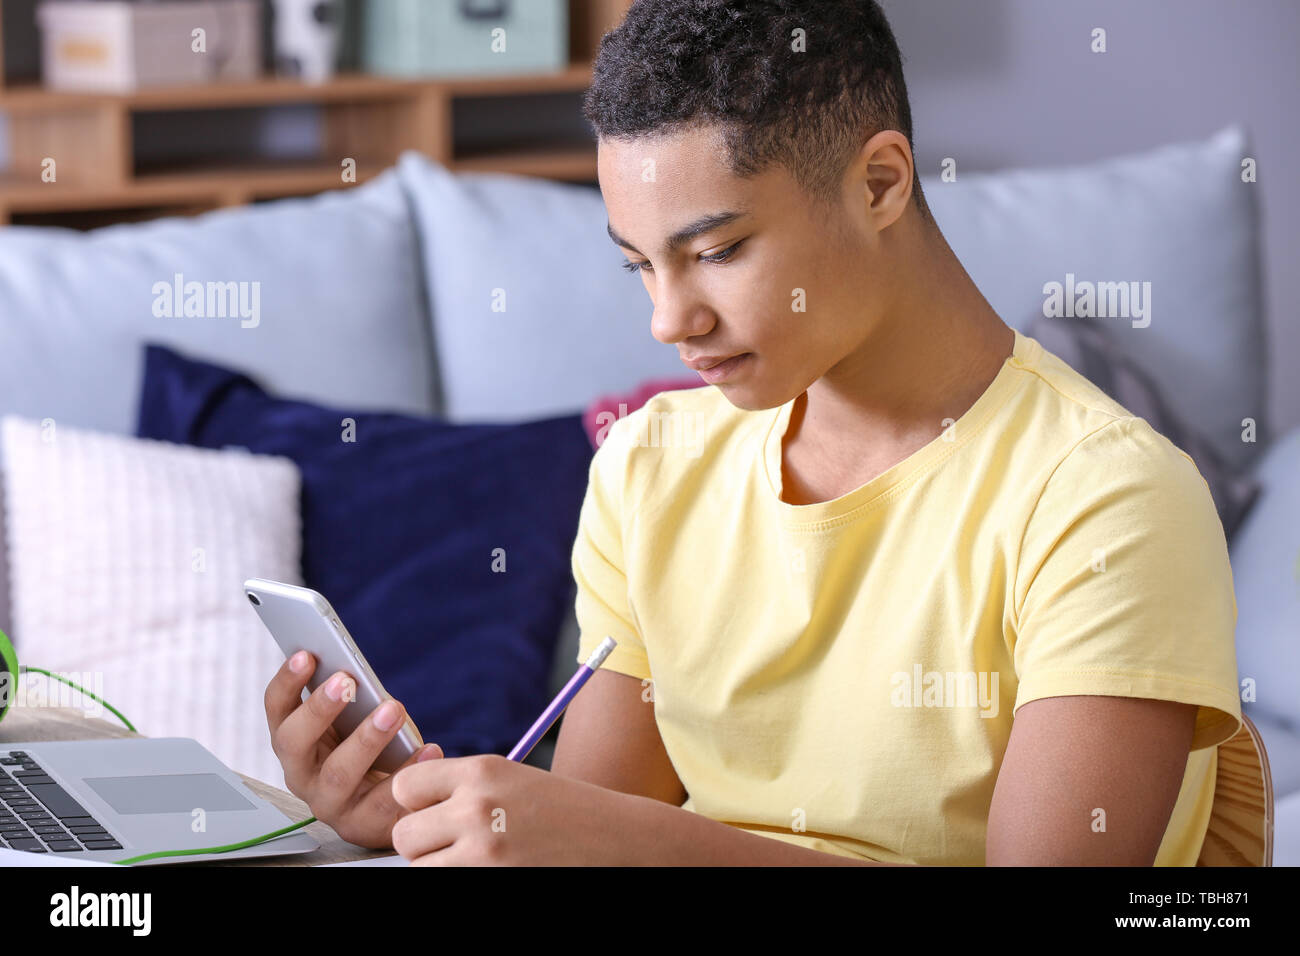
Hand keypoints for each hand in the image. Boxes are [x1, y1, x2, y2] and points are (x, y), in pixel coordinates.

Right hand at [264, 649, 441, 848]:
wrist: (395, 804)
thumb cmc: (374, 751)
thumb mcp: (358, 721)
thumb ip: (351, 699)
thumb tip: (352, 668)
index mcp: (294, 741)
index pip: (277, 710)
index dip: (287, 682)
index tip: (306, 653)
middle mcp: (301, 774)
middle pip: (294, 742)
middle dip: (318, 709)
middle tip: (346, 680)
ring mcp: (328, 804)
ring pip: (338, 773)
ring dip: (365, 738)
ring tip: (393, 709)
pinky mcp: (361, 827)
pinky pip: (383, 800)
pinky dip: (409, 770)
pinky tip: (430, 748)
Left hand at [390, 754, 629, 864]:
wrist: (606, 833)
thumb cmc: (556, 804)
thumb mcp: (507, 775)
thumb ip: (459, 784)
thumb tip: (407, 803)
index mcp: (480, 770)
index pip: (404, 787)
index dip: (414, 801)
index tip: (432, 807)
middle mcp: (476, 806)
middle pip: (403, 834)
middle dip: (420, 840)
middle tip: (448, 839)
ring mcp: (484, 847)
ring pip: (418, 866)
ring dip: (435, 863)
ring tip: (466, 854)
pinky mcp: (490, 877)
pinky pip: (445, 880)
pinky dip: (455, 875)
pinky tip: (481, 865)